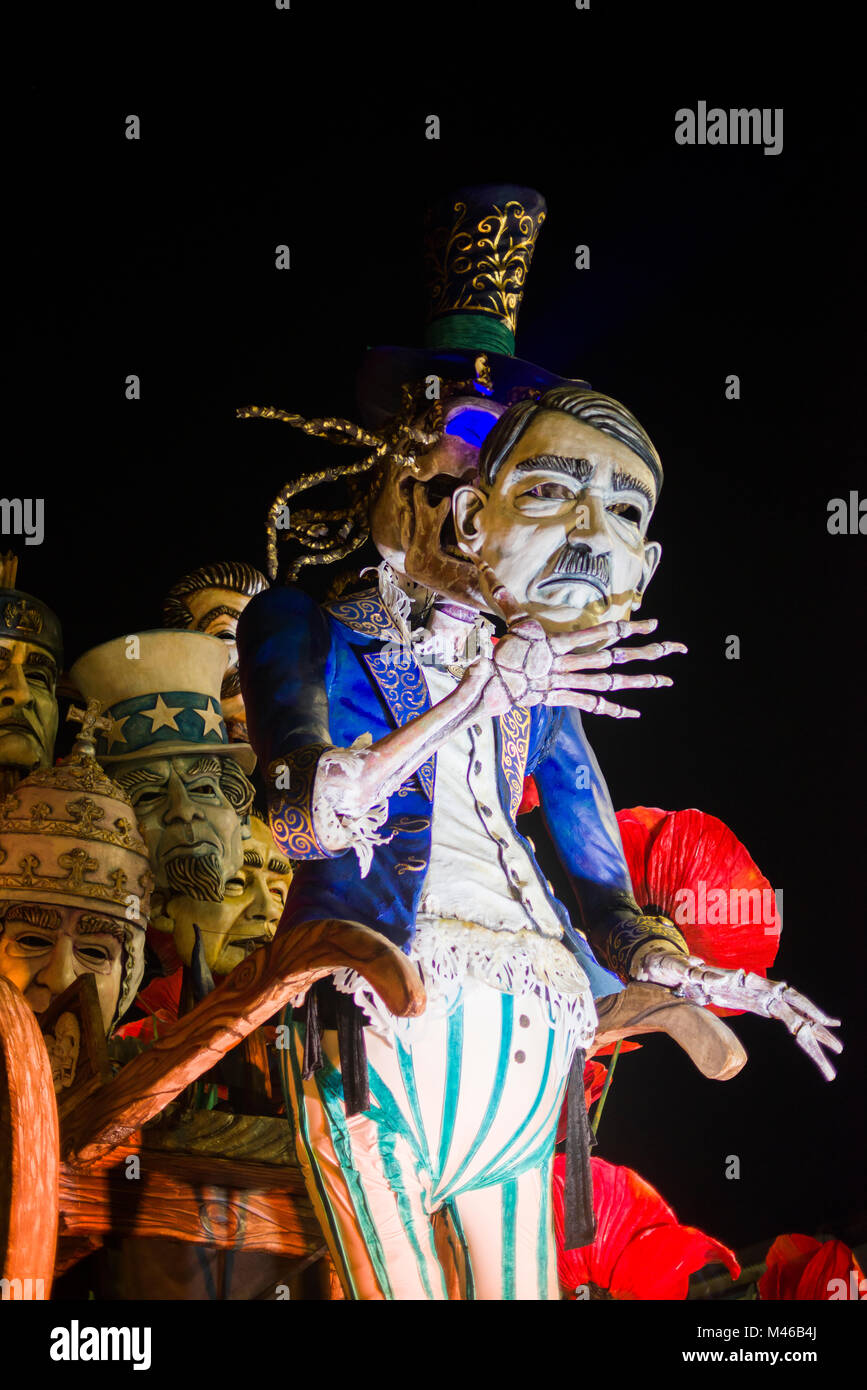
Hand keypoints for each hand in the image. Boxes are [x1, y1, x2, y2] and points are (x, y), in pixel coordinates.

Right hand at [462, 563, 686, 717]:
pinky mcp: (563, 699)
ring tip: (666, 681)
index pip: (602, 633)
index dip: (629, 628)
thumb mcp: (509, 625)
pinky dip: (614, 710)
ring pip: (610, 683)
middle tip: (675, 649)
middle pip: (615, 658)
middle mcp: (569, 664)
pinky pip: (593, 705)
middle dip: (648, 653)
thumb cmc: (500, 655)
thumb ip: (508, 602)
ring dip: (640, 682)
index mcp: (560, 644)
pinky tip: (635, 713)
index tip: (654, 623)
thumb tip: (492, 574)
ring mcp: (568, 683)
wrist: (489, 687)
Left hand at [632, 948, 842, 1080]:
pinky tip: (810, 1046)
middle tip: (839, 1052)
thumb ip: (708, 975)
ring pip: (792, 1018)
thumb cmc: (674, 968)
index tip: (825, 1024)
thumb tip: (742, 974)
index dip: (805, 1010)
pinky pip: (780, 1020)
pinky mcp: (751, 1003)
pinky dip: (797, 1034)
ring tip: (831, 1065)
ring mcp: (755, 996)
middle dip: (817, 1030)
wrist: (666, 967)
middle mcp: (756, 988)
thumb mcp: (686, 971)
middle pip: (795, 1010)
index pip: (783, 997)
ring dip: (812, 1038)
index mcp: (745, 982)